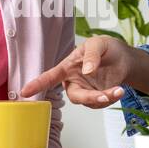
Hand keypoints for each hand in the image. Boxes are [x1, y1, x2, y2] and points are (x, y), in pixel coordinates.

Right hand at [19, 35, 134, 108]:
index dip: (37, 84)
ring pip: (89, 102)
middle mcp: (73, 82)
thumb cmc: (106, 48)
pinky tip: (119, 90)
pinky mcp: (96, 98)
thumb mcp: (98, 44)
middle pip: (75, 96)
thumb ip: (91, 55)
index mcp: (67, 67)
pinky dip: (111, 99)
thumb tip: (87, 71)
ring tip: (119, 89)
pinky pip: (100, 104)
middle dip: (90, 97)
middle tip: (104, 95)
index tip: (25, 92)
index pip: (50, 77)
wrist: (123, 58)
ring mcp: (85, 91)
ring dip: (105, 98)